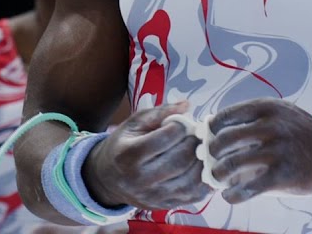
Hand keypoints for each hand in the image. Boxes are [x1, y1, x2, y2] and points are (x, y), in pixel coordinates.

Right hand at [85, 101, 211, 210]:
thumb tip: (187, 105)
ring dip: (202, 161)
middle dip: (194, 143)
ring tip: (200, 149)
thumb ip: (160, 112)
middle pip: (180, 159)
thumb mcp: (134, 124)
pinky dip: (204, 180)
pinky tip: (202, 167)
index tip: (183, 122)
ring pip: (190, 179)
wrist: (107, 179)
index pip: (165, 138)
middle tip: (196, 134)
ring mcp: (154, 196)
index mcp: (130, 155)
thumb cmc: (122, 146)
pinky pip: (193, 195)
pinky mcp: (165, 206)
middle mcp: (142, 179)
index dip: (180, 127)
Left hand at [206, 98, 311, 203]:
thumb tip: (210, 130)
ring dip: (218, 174)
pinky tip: (229, 195)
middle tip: (211, 159)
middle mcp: (270, 126)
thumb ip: (249, 119)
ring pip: (231, 164)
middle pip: (224, 140)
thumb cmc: (296, 132)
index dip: (212, 130)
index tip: (208, 138)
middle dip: (212, 152)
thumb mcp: (277, 113)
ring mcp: (277, 151)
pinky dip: (233, 194)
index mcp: (265, 108)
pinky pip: (247, 188)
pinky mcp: (282, 175)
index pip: (225, 117)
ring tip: (217, 177)